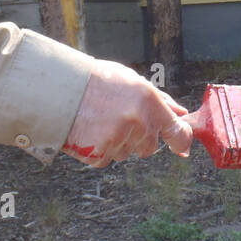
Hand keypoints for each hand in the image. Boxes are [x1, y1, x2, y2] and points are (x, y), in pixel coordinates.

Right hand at [61, 60, 192, 167]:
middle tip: (119, 119)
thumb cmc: (97, 81)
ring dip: (117, 143)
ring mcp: (118, 139)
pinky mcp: (98, 154)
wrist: (59, 88)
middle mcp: (137, 122)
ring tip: (99, 121)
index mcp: (149, 102)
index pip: (177, 132)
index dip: (181, 142)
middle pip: (149, 147)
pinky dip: (99, 150)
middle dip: (139, 138)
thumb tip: (181, 112)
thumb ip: (160, 99)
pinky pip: (106, 159)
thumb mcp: (132, 81)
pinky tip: (90, 131)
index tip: (180, 146)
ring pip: (126, 153)